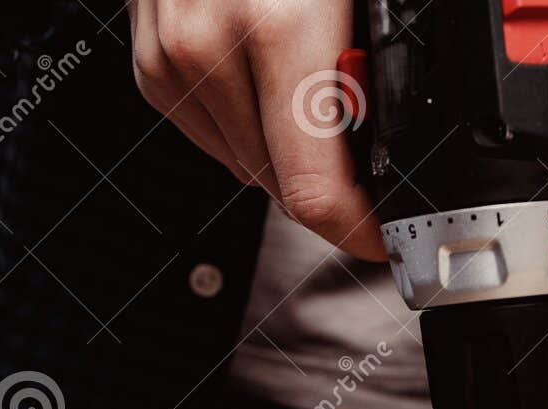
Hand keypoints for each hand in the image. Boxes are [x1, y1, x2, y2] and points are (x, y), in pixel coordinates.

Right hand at [128, 0, 384, 258]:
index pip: (315, 191)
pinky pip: (216, 138)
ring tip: (309, 86)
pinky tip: (265, 75)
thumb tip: (395, 152)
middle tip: (369, 151)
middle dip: (333, 186)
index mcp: (277, 27)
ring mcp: (170, 60)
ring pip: (248, 169)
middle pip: (281, 188)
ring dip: (286, 155)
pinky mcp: (152, 69)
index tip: (390, 241)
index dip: (360, 231)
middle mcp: (209, 48)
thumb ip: (375, 70)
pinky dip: (250, 126)